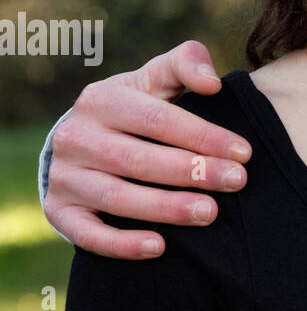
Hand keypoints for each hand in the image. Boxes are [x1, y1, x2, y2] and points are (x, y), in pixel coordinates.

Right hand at [44, 40, 251, 258]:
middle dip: (194, 173)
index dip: (204, 136)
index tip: (244, 152)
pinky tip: (159, 247)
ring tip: (209, 213)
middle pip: (140, 160)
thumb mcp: (158, 76)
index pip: (159, 119)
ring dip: (166, 209)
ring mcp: (63, 176)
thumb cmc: (138, 103)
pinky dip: (121, 244)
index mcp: (102, 98)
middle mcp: (75, 136)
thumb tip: (212, 84)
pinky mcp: (58, 211)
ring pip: (117, 197)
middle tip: (236, 182)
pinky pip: (86, 234)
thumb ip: (187, 63)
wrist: (85, 136)